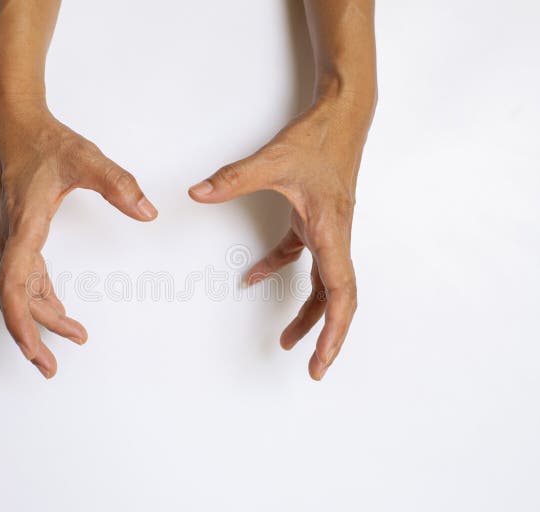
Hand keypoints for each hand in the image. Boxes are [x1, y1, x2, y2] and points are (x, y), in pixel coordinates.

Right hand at [0, 99, 157, 377]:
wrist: (14, 122)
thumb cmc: (44, 140)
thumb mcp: (85, 158)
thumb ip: (118, 184)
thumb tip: (147, 211)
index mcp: (25, 227)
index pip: (15, 288)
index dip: (23, 325)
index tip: (37, 353)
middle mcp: (14, 238)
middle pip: (18, 300)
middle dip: (34, 335)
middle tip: (53, 367)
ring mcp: (15, 238)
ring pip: (22, 291)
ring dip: (43, 318)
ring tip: (75, 336)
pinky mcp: (22, 234)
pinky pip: (27, 277)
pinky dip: (43, 297)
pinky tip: (60, 308)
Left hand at [189, 95, 372, 379]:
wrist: (342, 114)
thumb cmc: (319, 137)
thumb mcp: (274, 159)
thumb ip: (233, 178)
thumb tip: (197, 193)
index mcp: (330, 231)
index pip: (339, 293)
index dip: (333, 331)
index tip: (321, 360)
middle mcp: (334, 236)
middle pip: (337, 298)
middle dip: (327, 336)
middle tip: (312, 368)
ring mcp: (326, 230)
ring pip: (323, 283)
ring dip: (307, 312)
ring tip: (285, 340)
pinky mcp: (315, 219)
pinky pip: (302, 256)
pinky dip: (280, 270)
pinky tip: (254, 276)